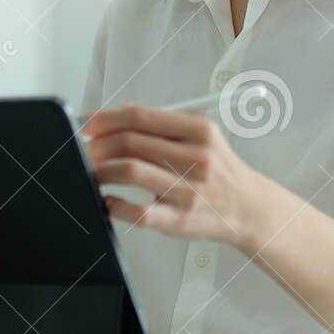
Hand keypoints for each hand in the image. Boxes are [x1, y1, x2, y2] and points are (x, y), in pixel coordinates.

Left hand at [81, 104, 267, 248]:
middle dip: (99, 145)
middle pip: (131, 142)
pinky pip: (139, 212)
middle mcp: (196, 158)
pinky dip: (116, 205)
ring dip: (102, 170)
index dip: (107, 118)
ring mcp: (188, 189)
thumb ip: (164, 124)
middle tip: (86, 150)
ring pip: (131, 171)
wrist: (248, 207)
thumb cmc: (219, 171)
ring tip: (92, 172)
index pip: (141, 117)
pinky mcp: (181, 219)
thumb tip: (118, 113)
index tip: (88, 124)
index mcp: (199, 131)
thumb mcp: (202, 136)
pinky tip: (109, 202)